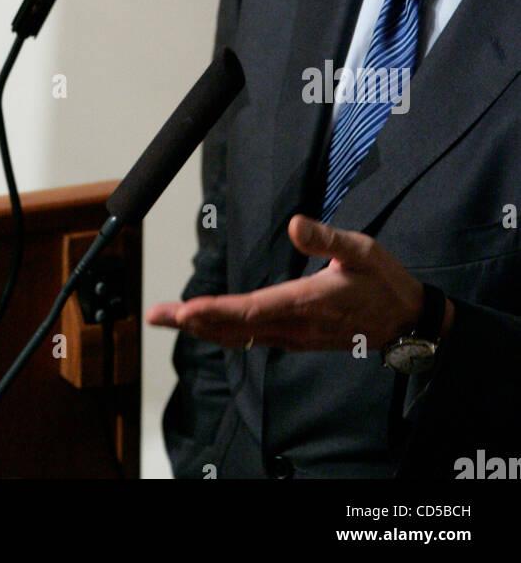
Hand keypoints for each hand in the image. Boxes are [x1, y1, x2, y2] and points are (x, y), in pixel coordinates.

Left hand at [146, 214, 453, 350]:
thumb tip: (295, 224)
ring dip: (203, 328)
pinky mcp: (297, 337)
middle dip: (193, 322)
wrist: (407, 320)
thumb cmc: (383, 281)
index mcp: (306, 302)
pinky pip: (253, 337)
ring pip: (240, 335)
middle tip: (156, 315)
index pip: (250, 310)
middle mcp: (295, 325)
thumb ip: (326, 238)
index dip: (214, 312)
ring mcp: (295, 335)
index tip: (184, 311)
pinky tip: (209, 327)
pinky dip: (225, 332)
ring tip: (171, 319)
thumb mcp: (361, 251)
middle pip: (234, 327)